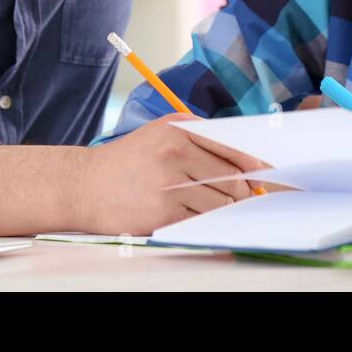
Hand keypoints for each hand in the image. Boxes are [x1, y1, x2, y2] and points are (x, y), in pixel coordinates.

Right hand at [77, 113, 268, 234]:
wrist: (83, 185)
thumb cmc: (128, 159)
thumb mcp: (161, 132)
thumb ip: (200, 136)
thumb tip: (245, 157)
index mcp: (178, 130)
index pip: (231, 147)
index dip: (253, 162)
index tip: (268, 171)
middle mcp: (174, 154)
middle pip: (231, 178)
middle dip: (242, 190)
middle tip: (246, 195)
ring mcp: (168, 186)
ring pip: (220, 203)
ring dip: (225, 208)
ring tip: (216, 205)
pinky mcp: (162, 215)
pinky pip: (200, 220)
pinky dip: (205, 220)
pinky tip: (196, 214)